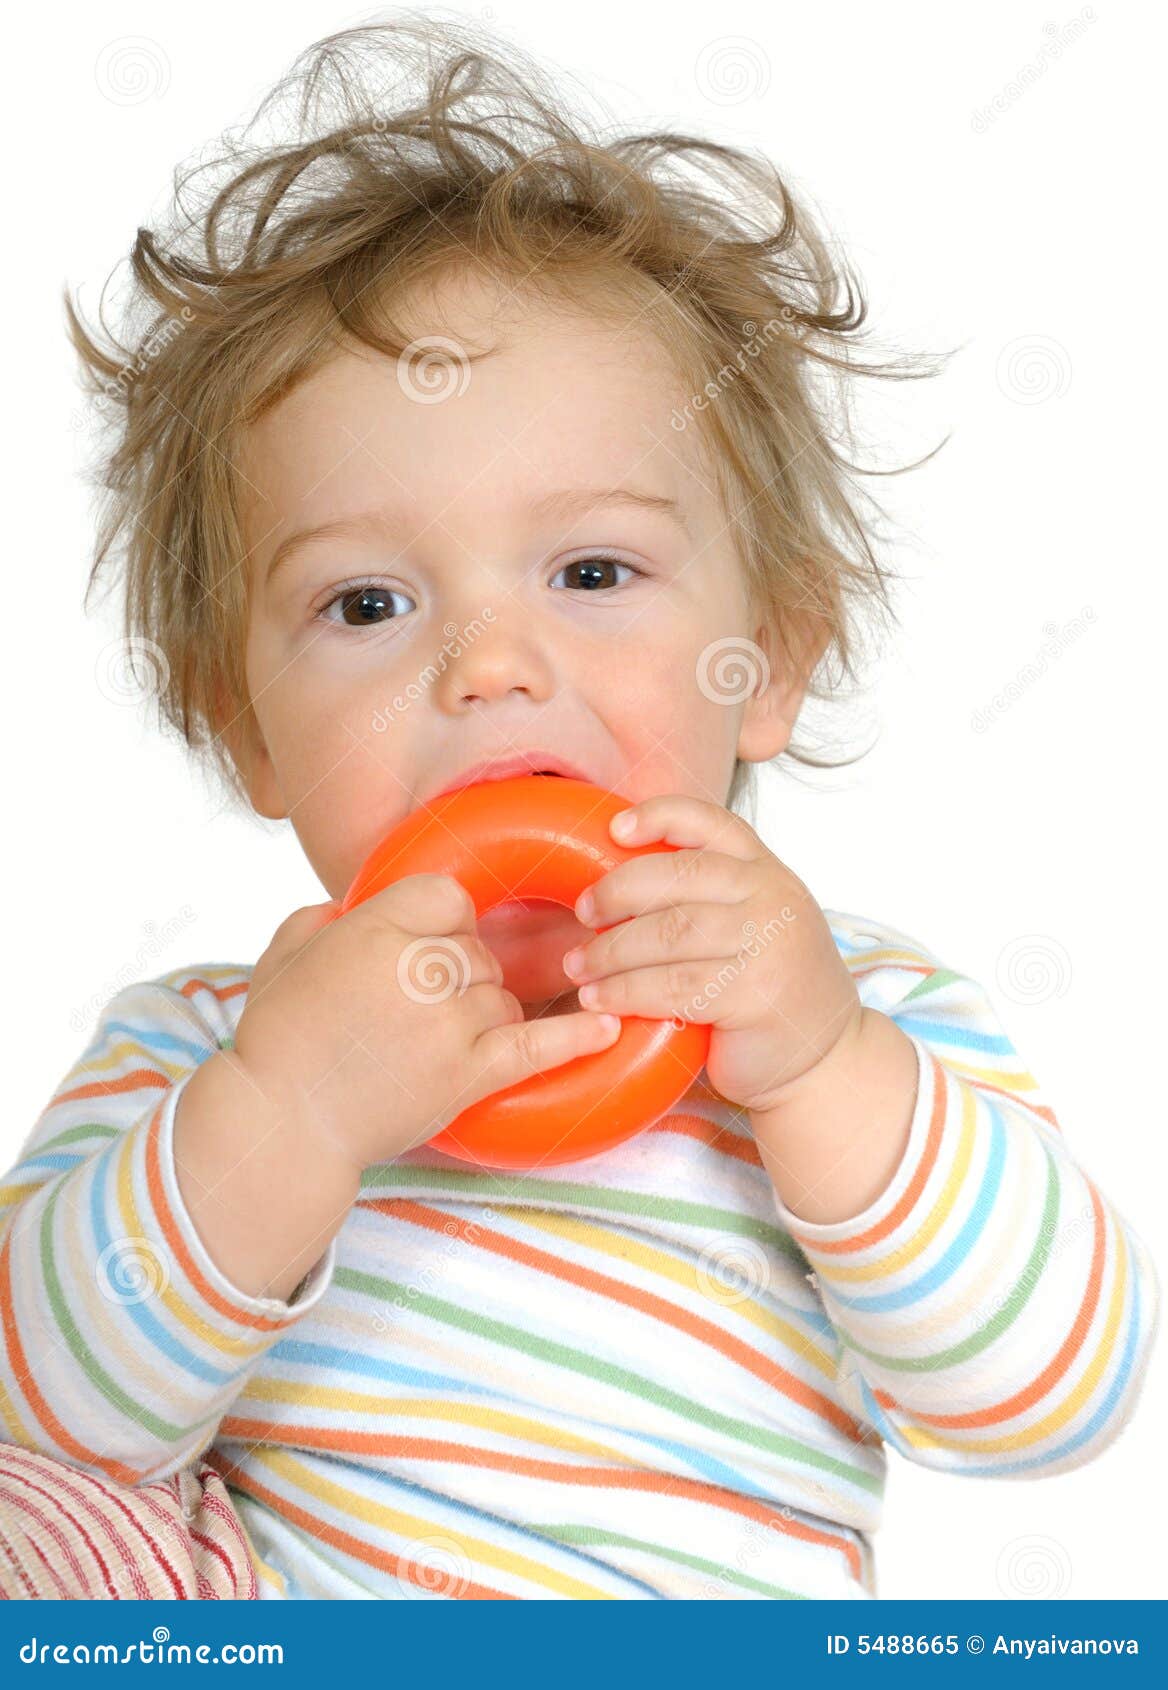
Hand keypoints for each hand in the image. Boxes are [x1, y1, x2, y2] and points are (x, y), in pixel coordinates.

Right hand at [233, 874, 621, 1171]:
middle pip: (477, 948)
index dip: (439, 922)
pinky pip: (535, 1045)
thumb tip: (355, 905)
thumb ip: (325, 915)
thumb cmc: (277, 1041)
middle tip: (415, 1007)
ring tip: (432, 1041)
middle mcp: (417, 970)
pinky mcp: (467, 1075)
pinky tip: (607, 1028)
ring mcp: (447, 1024)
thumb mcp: (284, 955)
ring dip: (480, 1011)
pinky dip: (574, 1038)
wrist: (282, 1124)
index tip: (421, 946)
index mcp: (372, 930)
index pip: (447, 897)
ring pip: (500, 993)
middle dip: (456, 972)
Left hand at [560, 795, 862, 1114]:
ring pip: (668, 933)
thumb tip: (618, 884)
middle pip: (677, 877)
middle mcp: (772, 899)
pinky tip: (600, 1000)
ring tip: (579, 967)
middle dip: (617, 892)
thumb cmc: (772, 990)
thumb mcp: (756, 925)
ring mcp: (767, 945)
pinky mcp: (753, 995)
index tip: (615, 829)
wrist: (825, 1059)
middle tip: (583, 914)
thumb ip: (712, 896)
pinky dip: (625, 992)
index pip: (711, 823)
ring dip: (611, 951)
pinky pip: (672, 986)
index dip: (658, 815)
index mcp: (767, 871)